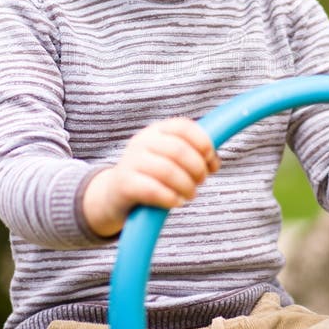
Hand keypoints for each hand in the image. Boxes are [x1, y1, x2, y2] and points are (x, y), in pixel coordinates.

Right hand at [82, 118, 219, 236]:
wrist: (114, 195)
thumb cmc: (151, 176)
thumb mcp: (170, 160)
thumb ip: (194, 156)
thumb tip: (214, 162)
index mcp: (156, 131)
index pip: (183, 126)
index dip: (203, 142)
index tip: (211, 160)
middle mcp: (142, 141)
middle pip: (178, 150)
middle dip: (197, 168)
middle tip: (201, 182)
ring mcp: (131, 161)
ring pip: (167, 170)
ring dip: (186, 186)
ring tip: (190, 195)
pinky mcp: (124, 184)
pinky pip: (153, 190)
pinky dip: (170, 197)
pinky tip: (176, 201)